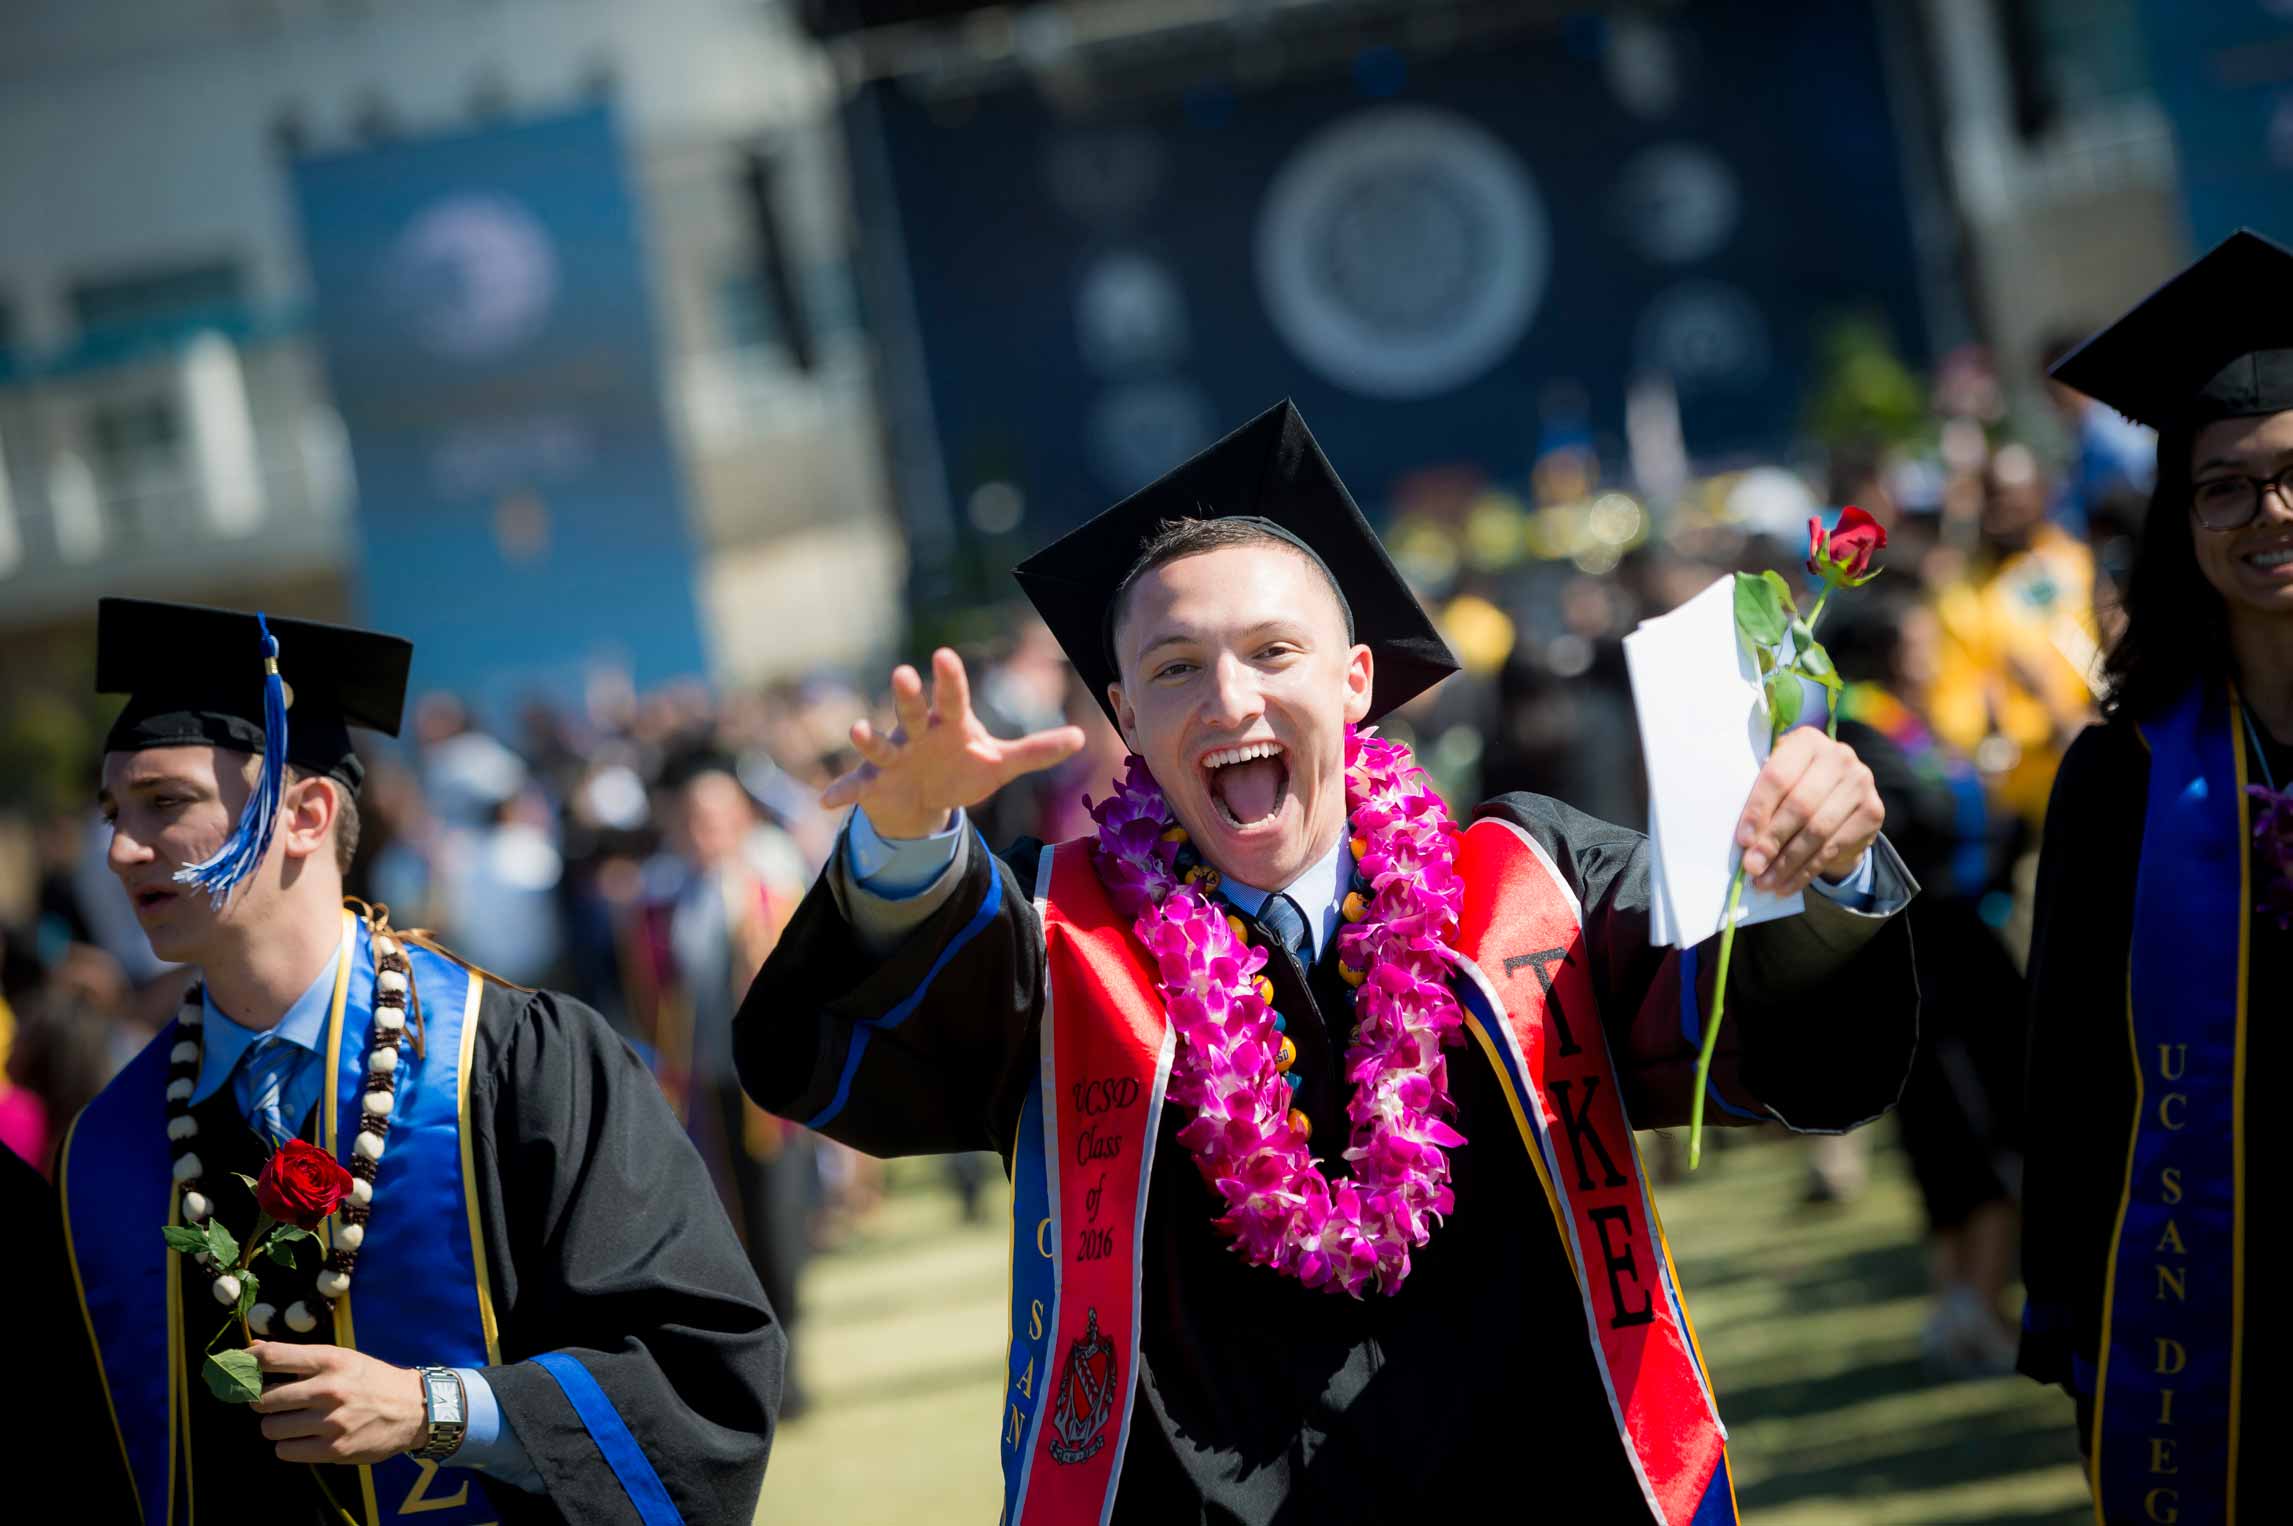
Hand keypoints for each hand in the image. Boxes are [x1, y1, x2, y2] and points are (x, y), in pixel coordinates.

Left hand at [247, 1342, 427, 1463]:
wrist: (413, 1410)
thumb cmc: (371, 1381)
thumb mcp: (342, 1358)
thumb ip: (300, 1357)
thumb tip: (253, 1351)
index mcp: (331, 1360)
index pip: (272, 1357)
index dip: (245, 1363)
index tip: (234, 1368)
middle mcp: (329, 1389)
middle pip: (263, 1399)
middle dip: (261, 1402)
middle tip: (273, 1402)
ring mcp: (331, 1422)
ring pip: (270, 1428)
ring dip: (275, 1425)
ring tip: (293, 1421)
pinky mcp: (333, 1450)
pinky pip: (285, 1450)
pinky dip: (289, 1445)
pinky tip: (305, 1437)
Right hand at [820, 648, 1086, 838]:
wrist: (925, 795)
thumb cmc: (962, 767)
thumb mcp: (1000, 763)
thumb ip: (1036, 751)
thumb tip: (1081, 737)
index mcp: (950, 723)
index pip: (953, 697)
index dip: (949, 679)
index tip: (945, 655)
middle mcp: (918, 733)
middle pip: (912, 712)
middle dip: (908, 696)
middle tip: (903, 674)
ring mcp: (894, 756)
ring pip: (880, 743)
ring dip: (869, 737)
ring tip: (856, 729)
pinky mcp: (875, 781)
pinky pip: (856, 785)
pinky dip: (842, 792)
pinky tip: (828, 801)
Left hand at [1733, 728, 1883, 895]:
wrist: (1840, 797)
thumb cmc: (1794, 786)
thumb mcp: (1777, 781)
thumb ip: (1762, 800)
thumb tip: (1745, 842)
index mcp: (1806, 740)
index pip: (1778, 777)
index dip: (1759, 811)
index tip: (1743, 840)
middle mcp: (1839, 756)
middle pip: (1800, 806)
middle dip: (1772, 842)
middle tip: (1753, 867)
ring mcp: (1860, 783)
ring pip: (1817, 831)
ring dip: (1787, 863)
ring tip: (1765, 883)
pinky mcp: (1873, 811)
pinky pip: (1833, 847)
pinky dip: (1806, 871)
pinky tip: (1786, 885)